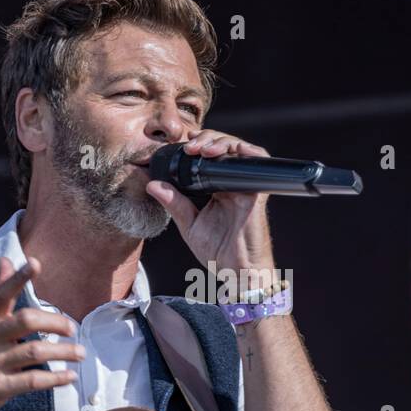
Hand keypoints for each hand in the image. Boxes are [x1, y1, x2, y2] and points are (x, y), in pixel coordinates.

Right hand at [0, 256, 83, 410]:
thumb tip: (7, 260)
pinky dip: (54, 379)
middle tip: (72, 328)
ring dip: (63, 352)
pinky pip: (31, 381)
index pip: (1, 294)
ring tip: (80, 353)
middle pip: (24, 321)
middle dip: (54, 322)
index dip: (18, 278)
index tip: (35, 263)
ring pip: (34, 351)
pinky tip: (69, 376)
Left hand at [144, 130, 276, 276]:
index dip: (200, 144)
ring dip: (221, 142)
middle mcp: (234, 183)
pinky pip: (257, 163)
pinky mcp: (257, 192)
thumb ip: (173, 202)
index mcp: (219, 188)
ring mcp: (247, 186)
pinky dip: (245, 151)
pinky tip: (225, 152)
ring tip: (202, 148)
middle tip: (190, 145)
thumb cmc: (219, 252)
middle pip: (225, 147)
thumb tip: (152, 184)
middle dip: (207, 139)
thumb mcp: (189, 224)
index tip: (184, 144)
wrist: (237, 272)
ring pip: (239, 149)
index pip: (211, 157)